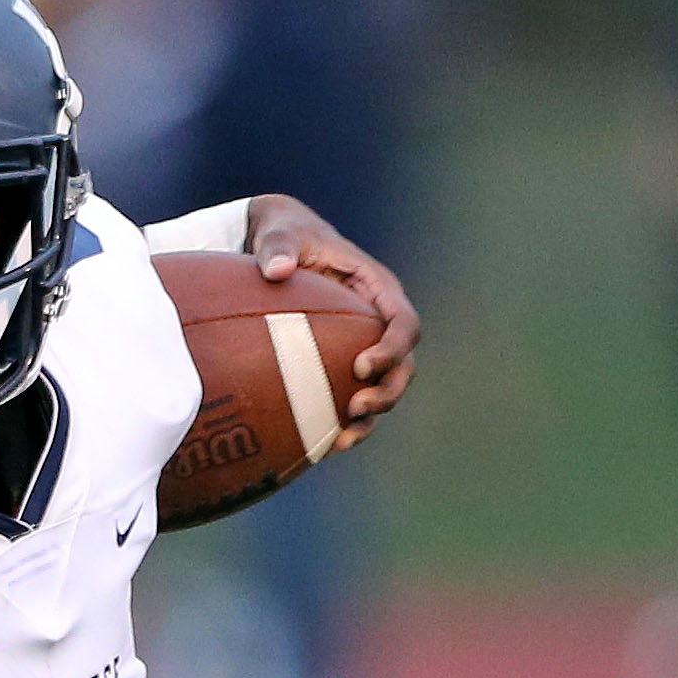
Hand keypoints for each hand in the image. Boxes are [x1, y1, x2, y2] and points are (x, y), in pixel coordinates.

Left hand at [245, 193, 419, 448]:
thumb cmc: (284, 234)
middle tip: (356, 408)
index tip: (361, 366)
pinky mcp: (340, 366)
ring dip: (369, 418)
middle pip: (403, 365)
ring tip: (340, 439)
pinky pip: (351, 398)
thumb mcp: (280, 231)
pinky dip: (339, 423)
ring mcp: (362, 346)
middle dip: (388, 391)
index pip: (402, 323)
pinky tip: (318, 447)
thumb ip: (279, 246)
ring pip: (382, 389)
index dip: (391, 348)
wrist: (274, 247)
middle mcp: (377, 321)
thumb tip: (277, 270)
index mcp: (376, 288)